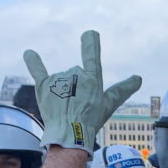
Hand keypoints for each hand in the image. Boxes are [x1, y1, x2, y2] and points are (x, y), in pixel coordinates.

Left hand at [23, 32, 141, 151]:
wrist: (69, 133)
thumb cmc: (91, 120)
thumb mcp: (109, 104)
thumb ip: (123, 89)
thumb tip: (138, 77)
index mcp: (92, 78)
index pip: (92, 55)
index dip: (91, 43)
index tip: (90, 33)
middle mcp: (74, 74)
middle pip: (76, 74)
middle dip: (77, 87)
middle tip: (79, 106)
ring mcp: (58, 79)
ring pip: (62, 79)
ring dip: (64, 90)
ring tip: (66, 108)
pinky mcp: (43, 86)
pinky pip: (37, 69)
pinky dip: (33, 60)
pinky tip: (29, 52)